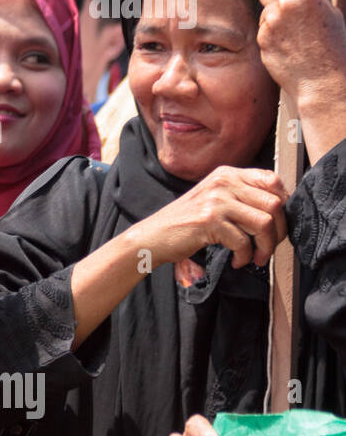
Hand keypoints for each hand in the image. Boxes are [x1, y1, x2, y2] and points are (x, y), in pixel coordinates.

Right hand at [129, 165, 287, 270]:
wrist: (153, 236)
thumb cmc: (185, 223)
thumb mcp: (213, 199)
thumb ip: (240, 196)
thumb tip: (279, 209)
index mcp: (226, 174)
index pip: (272, 180)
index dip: (284, 203)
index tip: (278, 224)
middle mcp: (222, 182)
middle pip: (274, 203)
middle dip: (279, 231)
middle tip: (269, 247)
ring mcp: (215, 200)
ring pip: (264, 223)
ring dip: (265, 247)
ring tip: (257, 257)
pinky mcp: (209, 220)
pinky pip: (243, 241)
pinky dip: (245, 256)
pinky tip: (237, 261)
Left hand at [257, 0, 345, 109]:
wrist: (323, 78)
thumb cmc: (332, 47)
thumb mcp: (330, 11)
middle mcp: (286, 3)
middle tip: (290, 11)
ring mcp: (271, 21)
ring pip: (263, 9)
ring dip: (273, 17)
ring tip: (294, 32)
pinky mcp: (262, 37)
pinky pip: (262, 28)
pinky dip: (270, 33)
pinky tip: (287, 43)